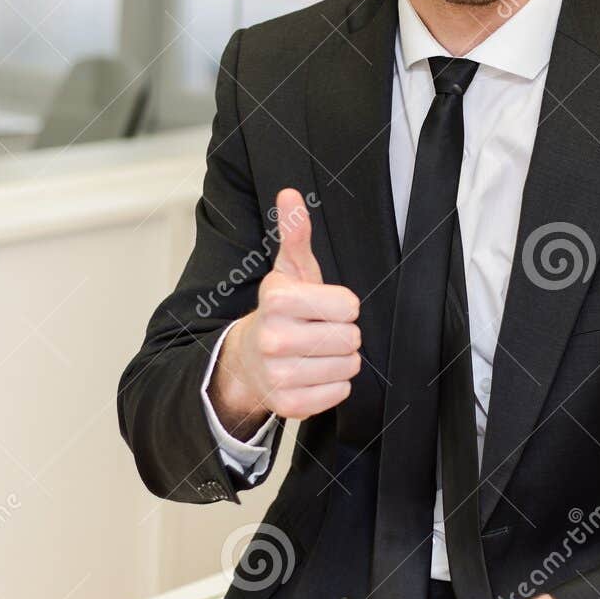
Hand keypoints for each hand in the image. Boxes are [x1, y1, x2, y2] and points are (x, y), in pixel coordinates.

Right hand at [209, 188, 361, 434]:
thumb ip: (296, 234)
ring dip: (340, 360)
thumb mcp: (289, 271)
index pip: (349, 306)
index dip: (343, 306)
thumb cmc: (280, 311)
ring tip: (316, 352)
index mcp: (277, 300)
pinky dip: (334, 385)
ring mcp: (278, 375)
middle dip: (343, 333)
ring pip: (349, 366)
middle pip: (351, 338)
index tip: (324, 306)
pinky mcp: (287, 404)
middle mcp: (273, 338)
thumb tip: (290, 194)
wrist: (247, 359)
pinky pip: (339, 393)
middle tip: (320, 331)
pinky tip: (313, 373)